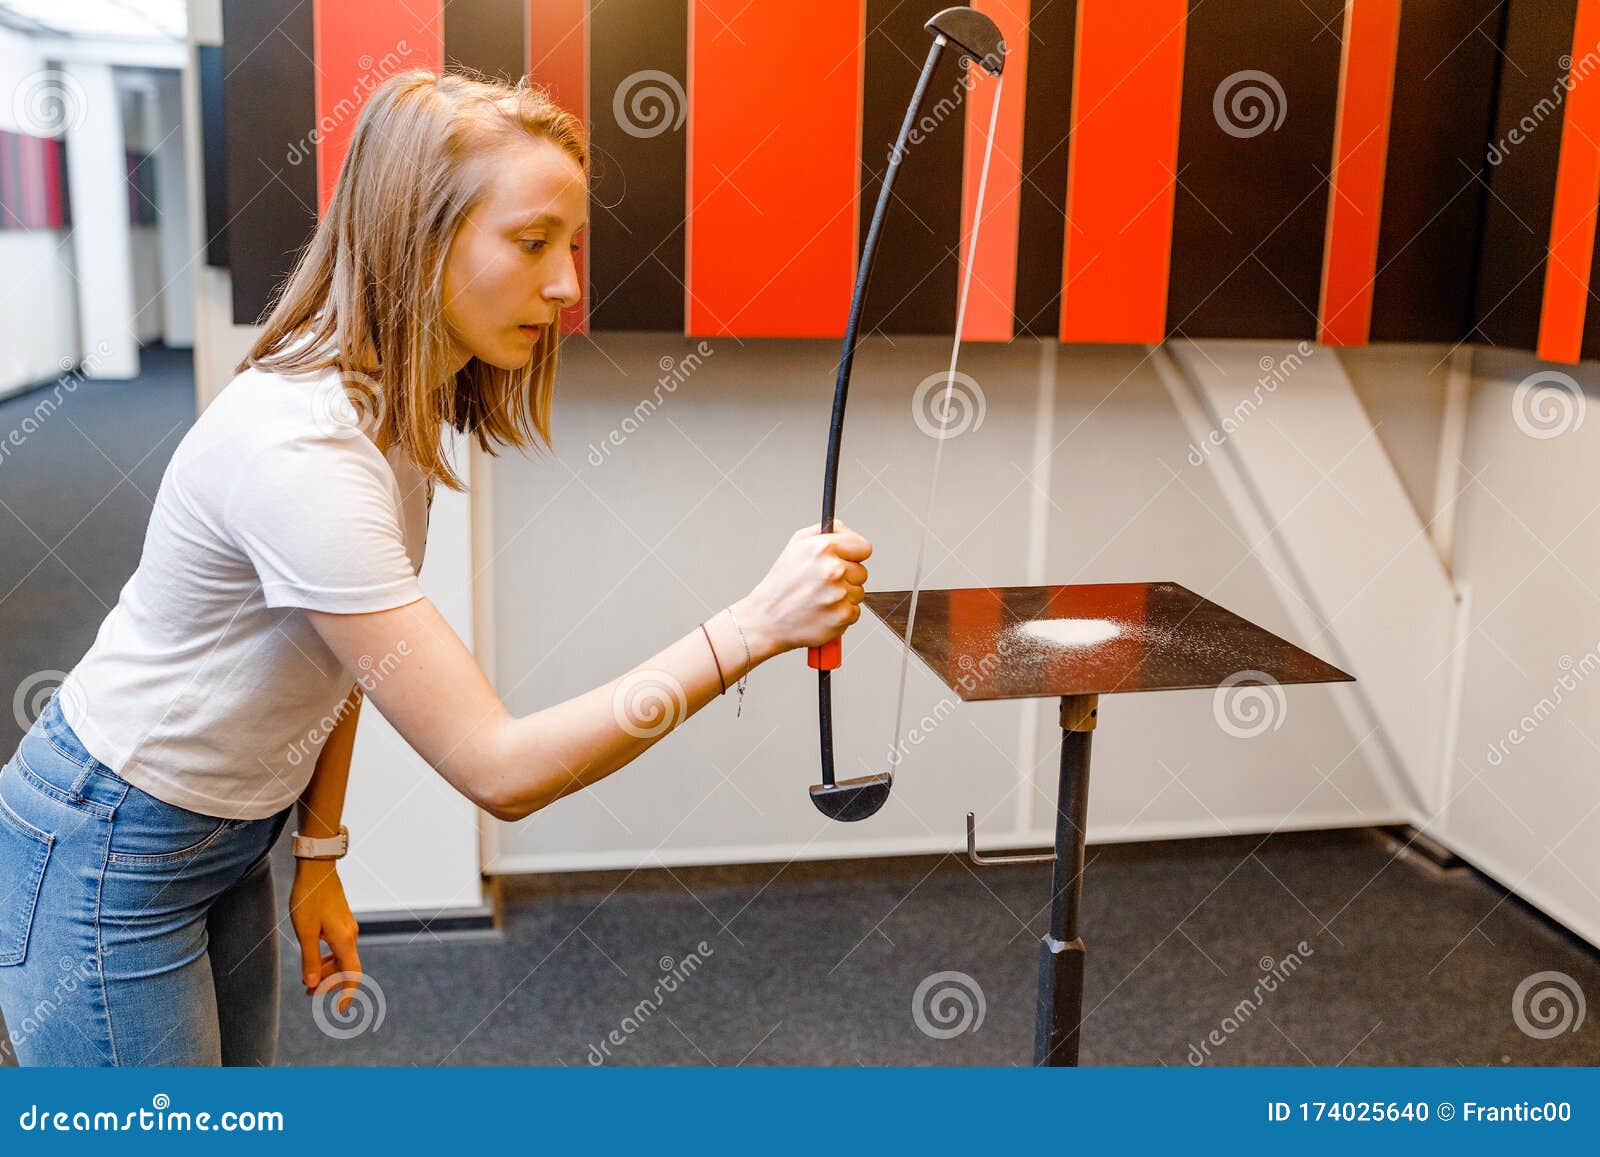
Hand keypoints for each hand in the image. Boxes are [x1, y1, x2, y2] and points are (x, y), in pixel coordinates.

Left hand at [290, 859, 361, 1015]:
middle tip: (308, 993)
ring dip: (326, 971)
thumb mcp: (305, 931)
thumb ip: (309, 959)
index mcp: (344, 940)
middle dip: (329, 984)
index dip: (348, 994)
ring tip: (307, 981)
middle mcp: (350, 935)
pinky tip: (314, 959)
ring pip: (342, 958)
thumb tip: (311, 984)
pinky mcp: (342, 921)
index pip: (352, 974)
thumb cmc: (309, 898)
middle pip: (346, 968)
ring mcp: (348, 927)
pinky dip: (328, 958)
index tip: (340, 1010)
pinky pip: (339, 947)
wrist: (317, 869)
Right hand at [740, 519, 872, 655]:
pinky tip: (822, 611)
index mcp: (823, 548)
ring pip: (858, 592)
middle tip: (824, 583)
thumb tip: (846, 531)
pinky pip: (854, 612)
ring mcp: (839, 595)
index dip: (854, 554)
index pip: (863, 547)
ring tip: (820, 597)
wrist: (766, 619)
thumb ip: (826, 531)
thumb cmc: (780, 584)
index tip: (847, 560)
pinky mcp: (842, 616)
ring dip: (844, 596)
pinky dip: (841, 614)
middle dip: (847, 577)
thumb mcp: (796, 545)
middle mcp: (833, 570)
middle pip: (862, 572)